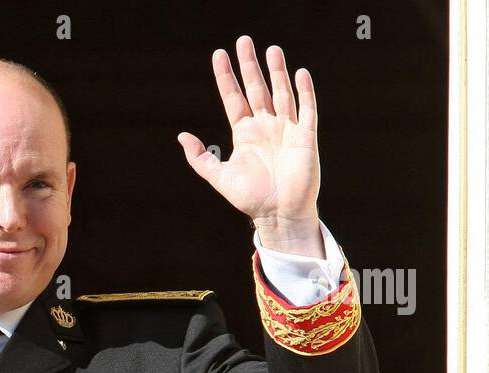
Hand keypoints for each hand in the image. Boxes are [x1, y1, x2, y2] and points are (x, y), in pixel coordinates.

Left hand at [178, 36, 321, 251]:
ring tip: (272, 50)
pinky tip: (299, 74)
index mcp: (244, 134)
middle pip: (256, 89)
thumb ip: (200, 157)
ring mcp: (286, 129)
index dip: (226, 77)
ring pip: (281, 93)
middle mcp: (265, 127)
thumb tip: (181, 136)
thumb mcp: (219, 177)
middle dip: (250, 65)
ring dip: (277, 72)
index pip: (233, 98)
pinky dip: (304, 92)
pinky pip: (306, 109)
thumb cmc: (250, 198)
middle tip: (244, 41)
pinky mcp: (305, 137)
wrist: (278, 215)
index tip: (219, 54)